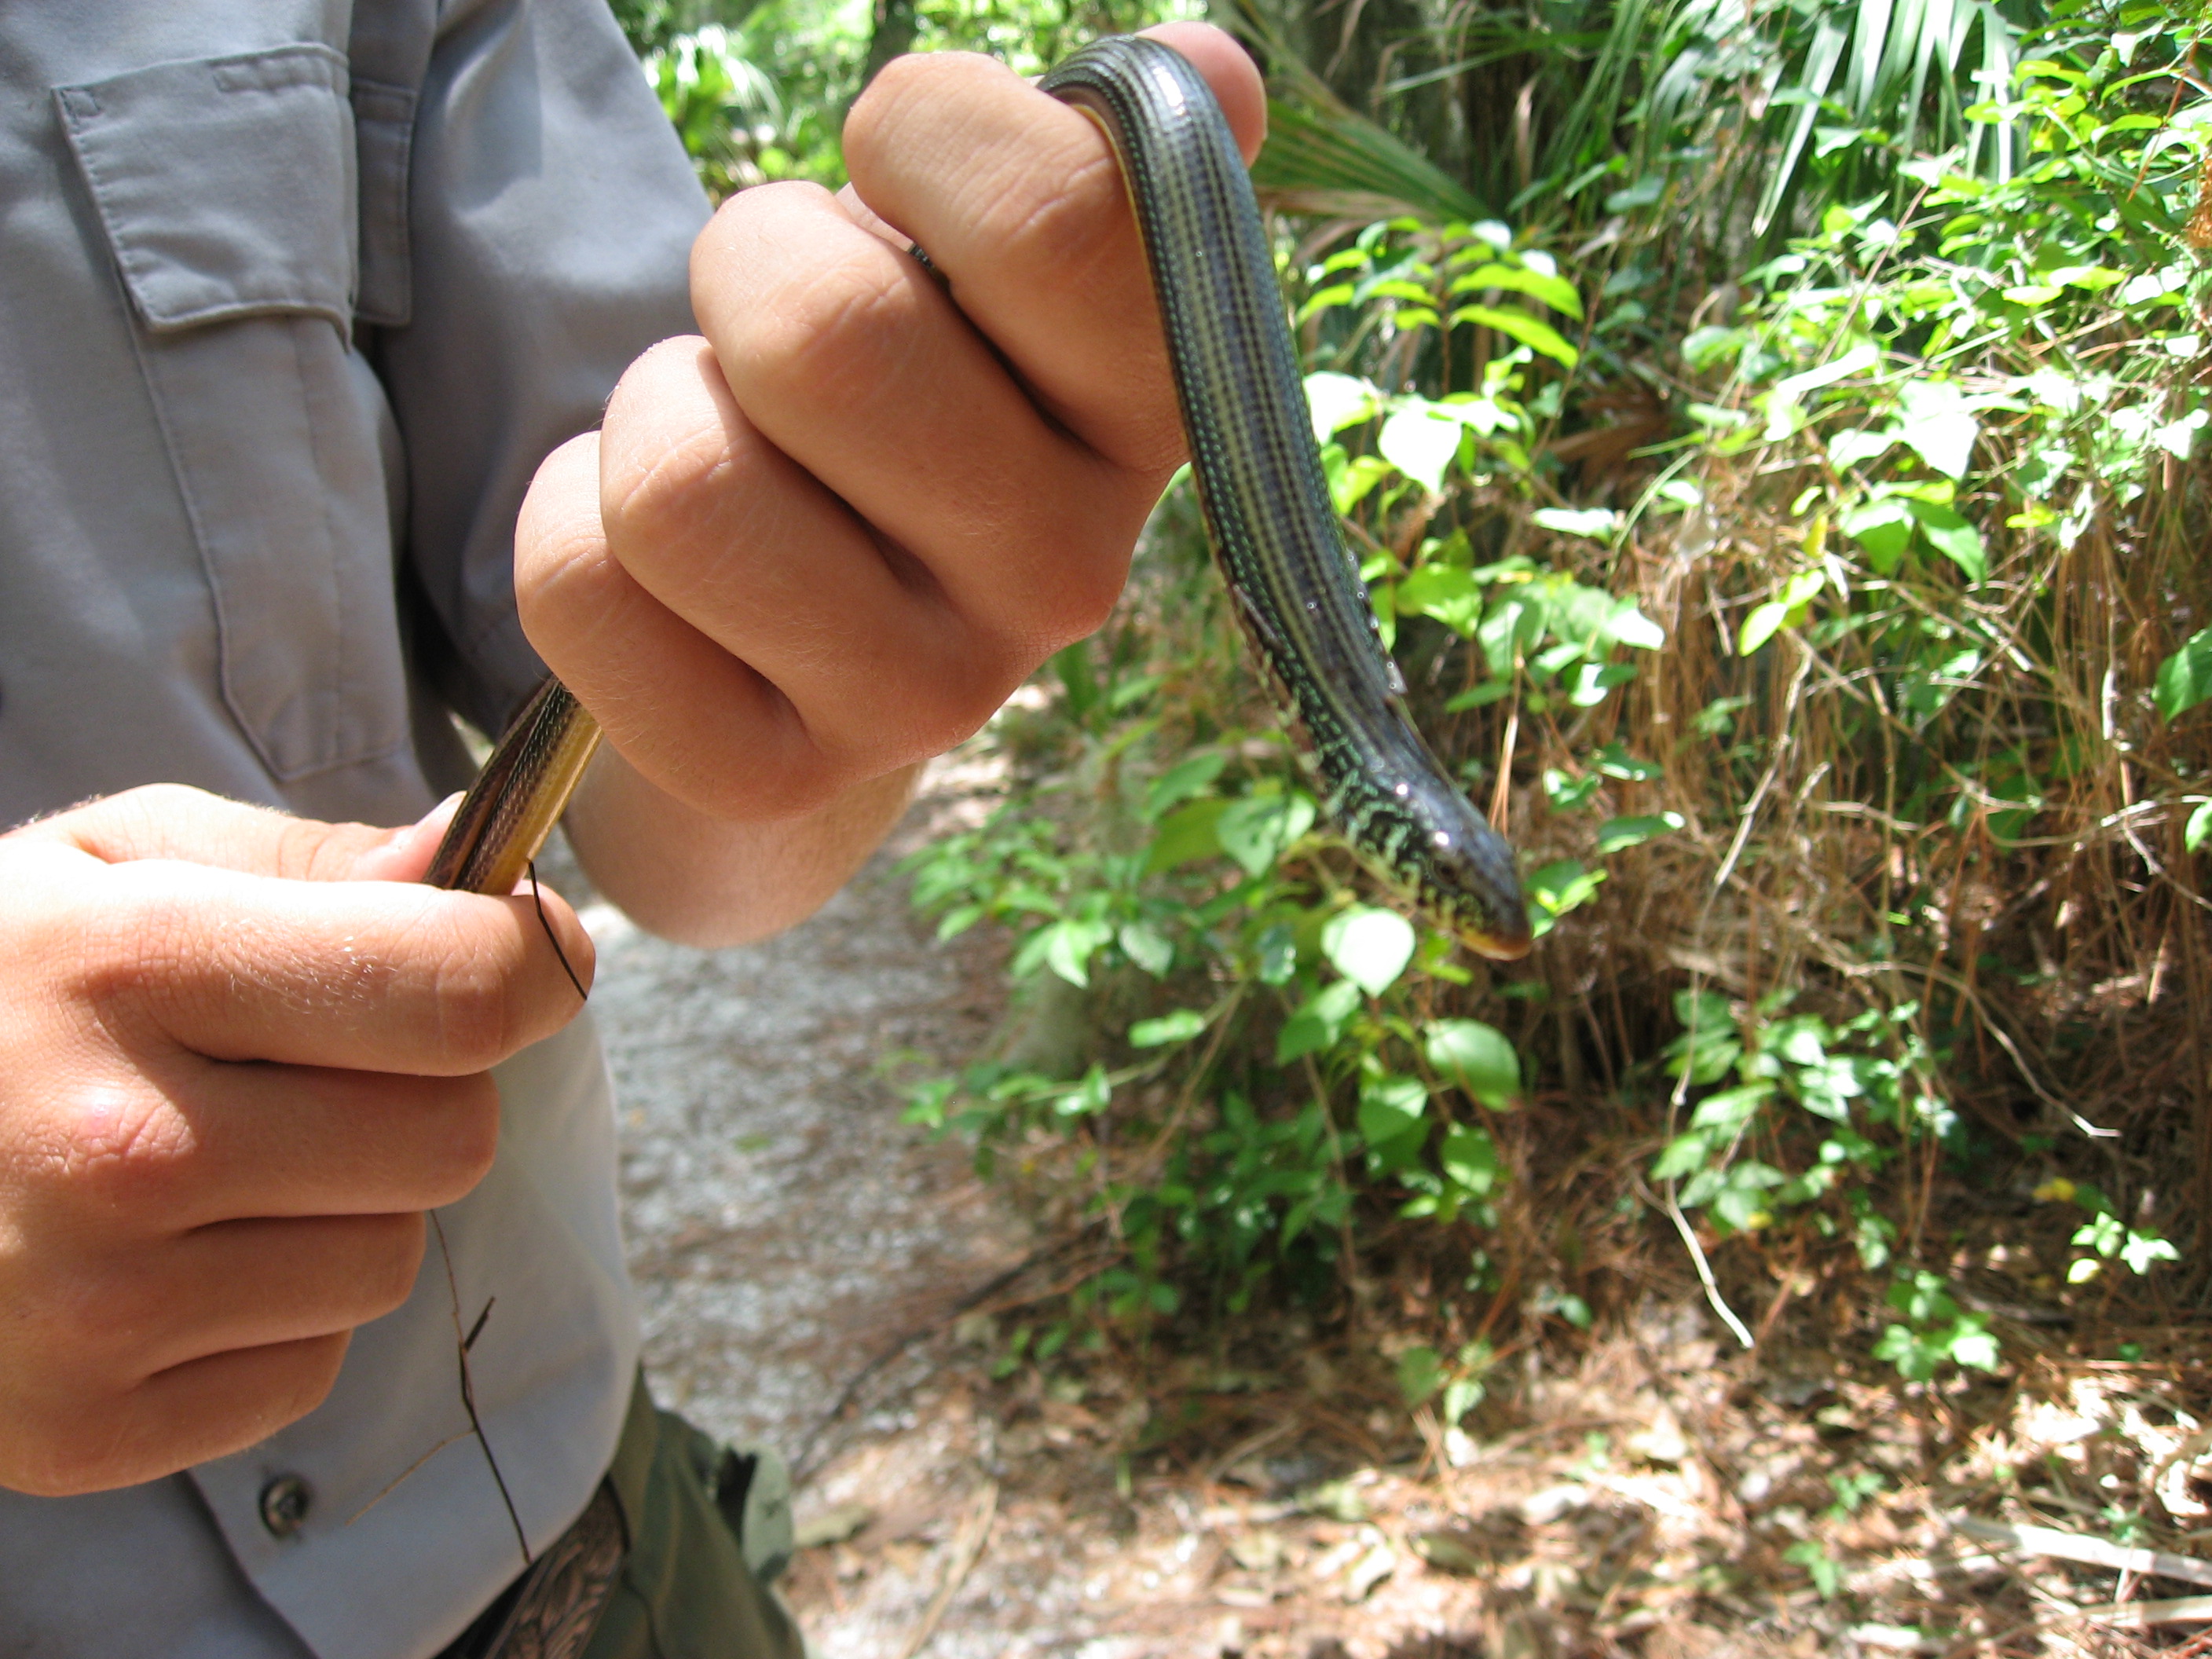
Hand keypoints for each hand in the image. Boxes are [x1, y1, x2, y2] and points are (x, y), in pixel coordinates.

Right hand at [0, 786, 592, 1495]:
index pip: (459, 994)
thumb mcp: (112, 859)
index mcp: (135, 968)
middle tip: (317, 1064)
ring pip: (394, 1257)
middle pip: (456, 1137)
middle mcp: (124, 1148)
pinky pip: (311, 1363)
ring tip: (218, 1158)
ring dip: (349, 1205)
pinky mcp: (87, 1427)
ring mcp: (99, 1306)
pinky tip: (167, 1254)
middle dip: (425, 1090)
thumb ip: (311, 860)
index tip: (525, 957)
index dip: (534, 967)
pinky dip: (274, 1309)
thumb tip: (484, 869)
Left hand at [511, 26, 1264, 930]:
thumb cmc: (909, 401)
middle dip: (747, 267)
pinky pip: (580, 582)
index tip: (899, 166)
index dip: (925, 129)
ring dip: (653, 407)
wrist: (815, 652)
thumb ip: (1096, 170)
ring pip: (681, 473)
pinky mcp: (767, 775)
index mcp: (1150, 417)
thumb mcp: (1003, 279)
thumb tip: (1218, 69)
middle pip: (824, 338)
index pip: (1056, 217)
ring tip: (720, 438)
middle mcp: (1064, 575)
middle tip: (773, 322)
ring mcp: (923, 697)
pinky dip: (565, 519)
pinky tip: (649, 553)